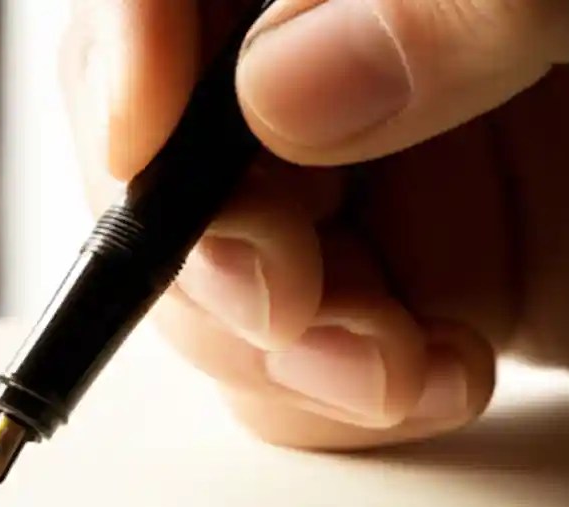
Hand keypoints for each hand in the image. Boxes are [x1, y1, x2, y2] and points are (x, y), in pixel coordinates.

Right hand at [62, 0, 568, 448]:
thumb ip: (448, 10)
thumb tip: (276, 91)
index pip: (158, 4)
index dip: (121, 69)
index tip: (136, 149)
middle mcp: (324, 67)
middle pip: (159, 164)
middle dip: (206, 260)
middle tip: (286, 306)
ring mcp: (360, 178)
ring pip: (215, 284)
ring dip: (280, 357)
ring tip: (398, 370)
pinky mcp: (407, 275)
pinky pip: (294, 362)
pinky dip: (342, 404)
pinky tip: (438, 380)